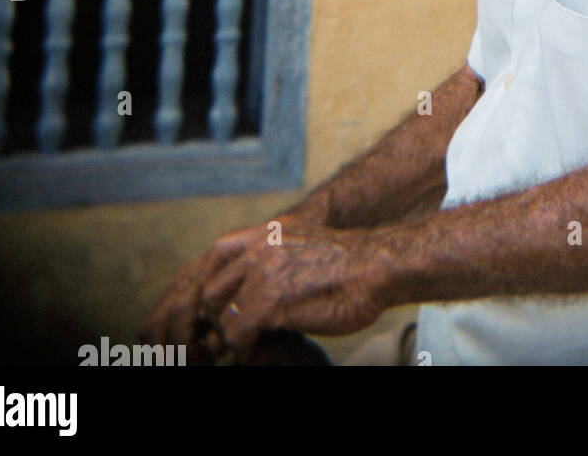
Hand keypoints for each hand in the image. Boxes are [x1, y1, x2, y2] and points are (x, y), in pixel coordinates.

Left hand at [192, 219, 388, 362]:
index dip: (216, 290)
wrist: (377, 266)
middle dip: (218, 320)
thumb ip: (275, 266)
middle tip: (236, 340)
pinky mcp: (272, 300)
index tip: (225, 314)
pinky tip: (265, 354)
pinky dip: (247, 351)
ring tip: (254, 351)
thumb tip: (252, 305)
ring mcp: (264, 273)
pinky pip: (239, 334)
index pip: (216, 257)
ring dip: (234, 341)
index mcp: (266, 232)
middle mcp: (259, 247)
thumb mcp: (304, 249)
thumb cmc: (349, 265)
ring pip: (222, 317)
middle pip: (210, 291)